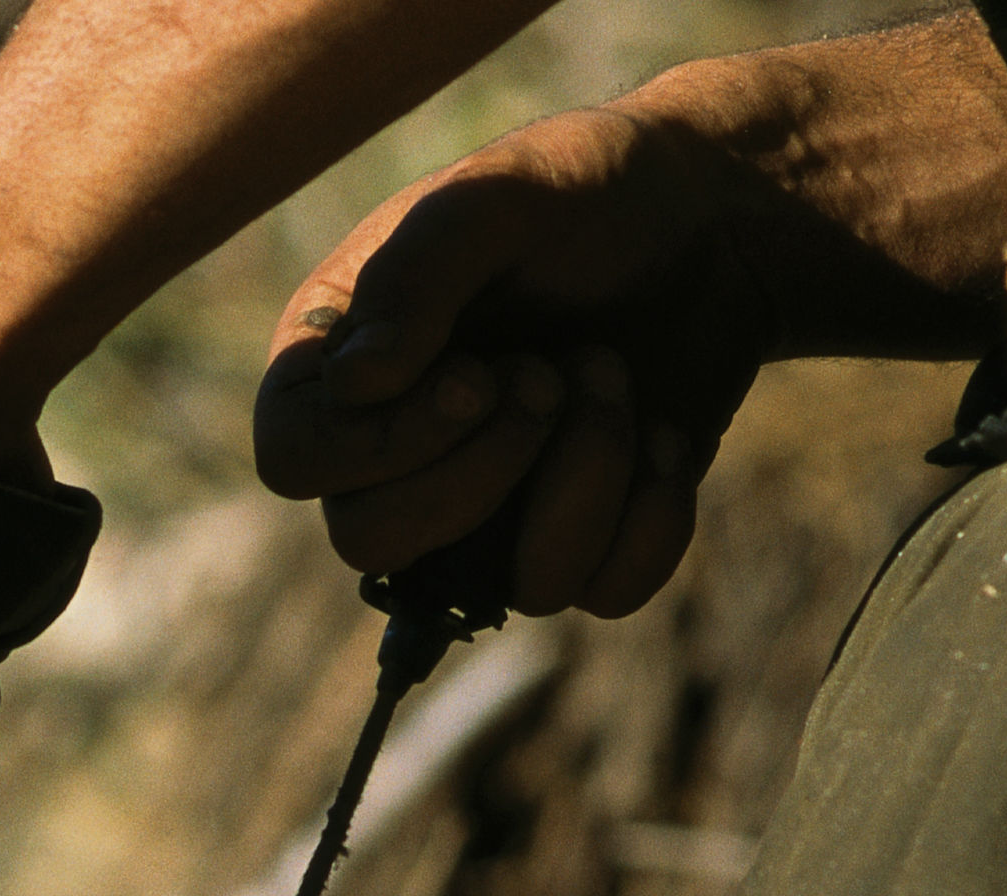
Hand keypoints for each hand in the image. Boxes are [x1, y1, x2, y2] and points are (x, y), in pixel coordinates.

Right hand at [254, 106, 767, 618]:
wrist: (711, 219)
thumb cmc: (584, 190)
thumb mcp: (499, 196)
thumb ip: (416, 275)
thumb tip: (354, 385)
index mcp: (339, 365)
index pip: (296, 462)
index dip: (381, 444)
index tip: (477, 375)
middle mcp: (393, 455)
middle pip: (373, 544)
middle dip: (485, 468)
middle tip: (551, 372)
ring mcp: (486, 512)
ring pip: (503, 587)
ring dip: (585, 473)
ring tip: (611, 371)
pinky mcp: (576, 538)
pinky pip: (600, 593)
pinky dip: (650, 517)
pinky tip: (662, 435)